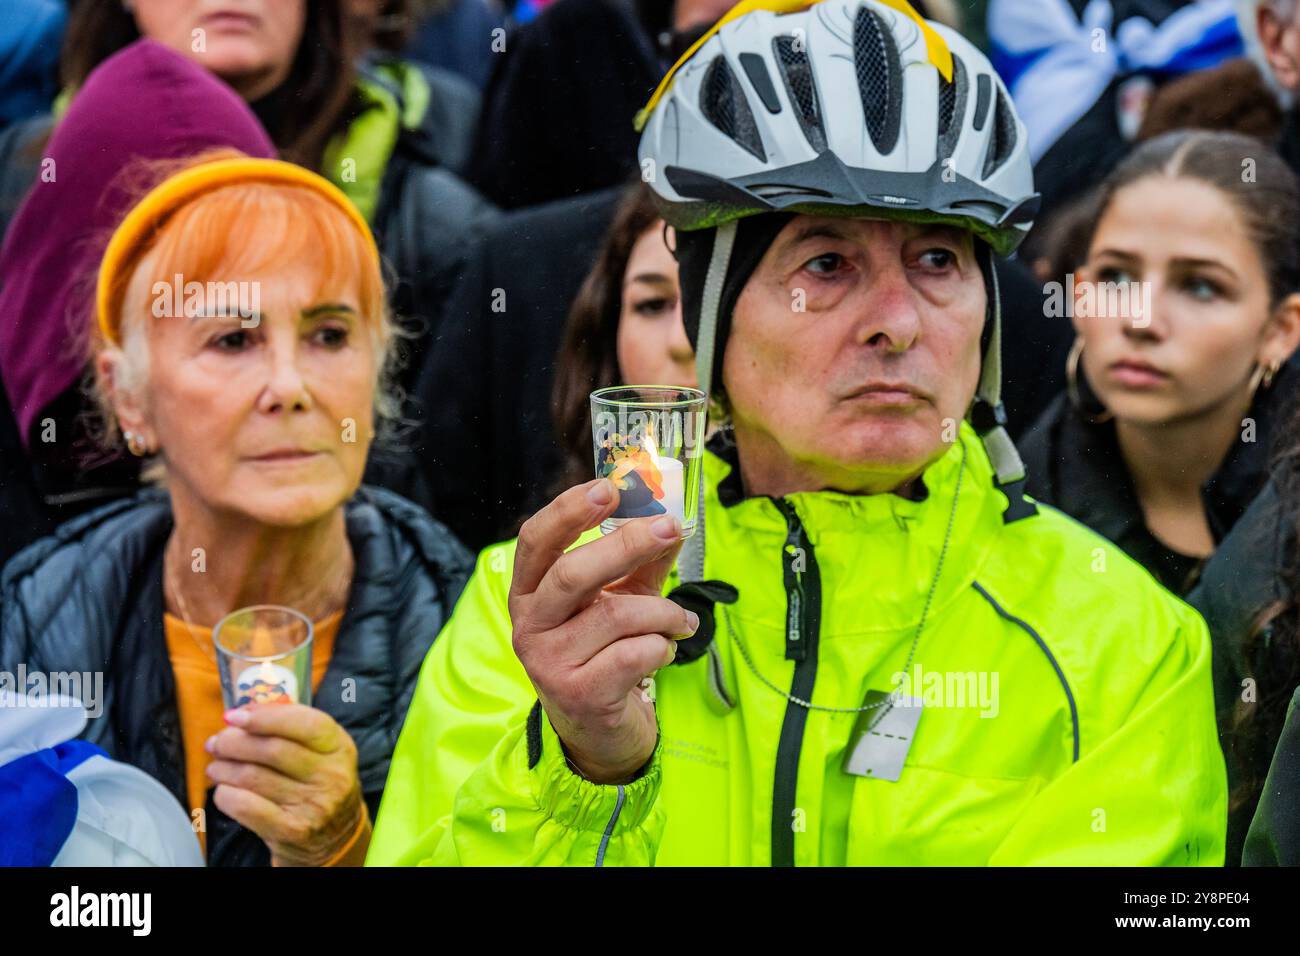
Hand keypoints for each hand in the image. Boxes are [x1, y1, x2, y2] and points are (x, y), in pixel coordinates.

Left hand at [206, 704, 367, 865]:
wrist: (334, 837)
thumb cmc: (317, 785)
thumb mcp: (321, 753)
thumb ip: (291, 729)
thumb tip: (244, 712)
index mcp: (339, 747)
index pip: (305, 723)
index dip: (265, 716)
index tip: (234, 716)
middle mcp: (331, 775)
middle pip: (271, 749)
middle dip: (234, 742)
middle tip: (217, 743)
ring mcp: (313, 804)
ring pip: (253, 776)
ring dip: (224, 768)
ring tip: (215, 766)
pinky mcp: (292, 830)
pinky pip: (245, 806)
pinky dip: (226, 795)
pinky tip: (224, 790)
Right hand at [509, 477, 698, 784]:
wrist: (598, 730)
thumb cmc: (604, 652)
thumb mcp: (618, 599)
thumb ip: (640, 561)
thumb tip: (669, 518)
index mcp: (530, 591)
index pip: (535, 540)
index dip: (568, 510)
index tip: (607, 488)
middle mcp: (529, 625)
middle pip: (572, 572)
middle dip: (626, 545)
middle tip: (668, 529)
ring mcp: (549, 662)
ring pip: (616, 615)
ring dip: (663, 612)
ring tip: (681, 621)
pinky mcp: (579, 694)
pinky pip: (634, 654)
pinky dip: (662, 647)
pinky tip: (665, 652)